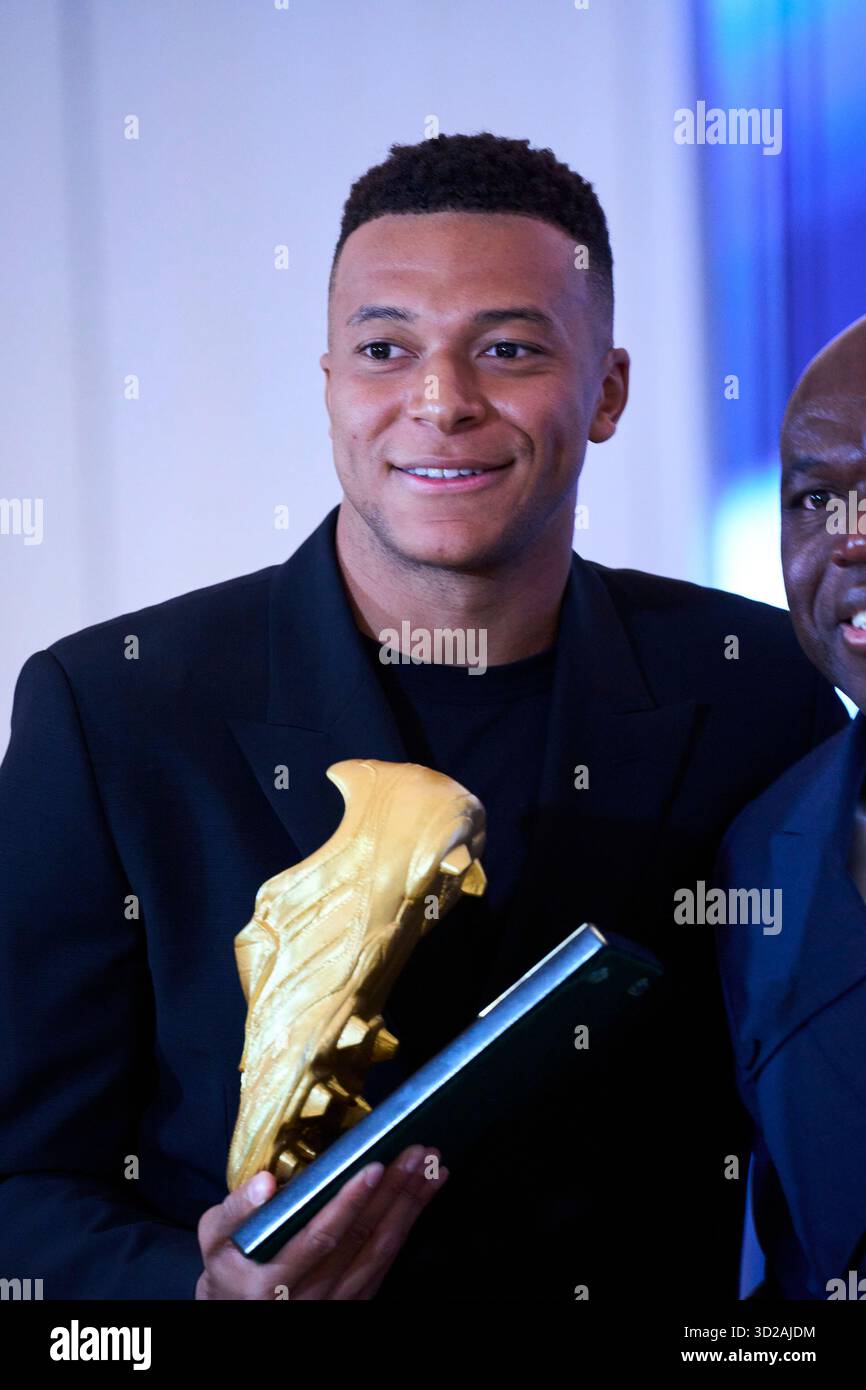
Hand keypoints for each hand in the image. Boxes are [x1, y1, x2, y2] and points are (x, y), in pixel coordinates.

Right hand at [195, 1144, 447, 1298]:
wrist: (238, 1311)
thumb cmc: (228, 1267)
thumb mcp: (214, 1238)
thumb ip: (235, 1209)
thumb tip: (264, 1182)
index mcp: (273, 1279)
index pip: (319, 1238)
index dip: (348, 1203)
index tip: (372, 1167)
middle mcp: (311, 1295)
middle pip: (361, 1241)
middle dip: (393, 1193)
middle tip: (417, 1153)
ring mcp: (338, 1300)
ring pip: (381, 1250)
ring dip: (410, 1205)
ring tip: (430, 1166)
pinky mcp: (356, 1298)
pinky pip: (387, 1260)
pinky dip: (408, 1223)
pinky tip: (423, 1195)